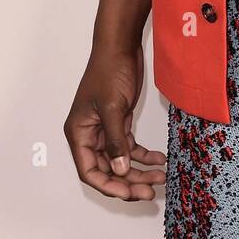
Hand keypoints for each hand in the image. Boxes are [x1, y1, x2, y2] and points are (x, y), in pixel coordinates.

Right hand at [64, 42, 166, 200]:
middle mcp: (90, 135)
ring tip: (160, 178)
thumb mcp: (112, 107)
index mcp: (79, 133)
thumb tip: (120, 171)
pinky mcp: (119, 121)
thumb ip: (115, 141)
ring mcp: (105, 129)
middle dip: (129, 181)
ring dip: (139, 170)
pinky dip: (144, 155)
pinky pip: (130, 146)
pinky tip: (159, 160)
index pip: (90, 171)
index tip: (130, 192)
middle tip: (150, 192)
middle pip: (107, 169)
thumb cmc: (109, 71)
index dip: (109, 185)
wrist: (121, 45)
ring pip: (121, 160)